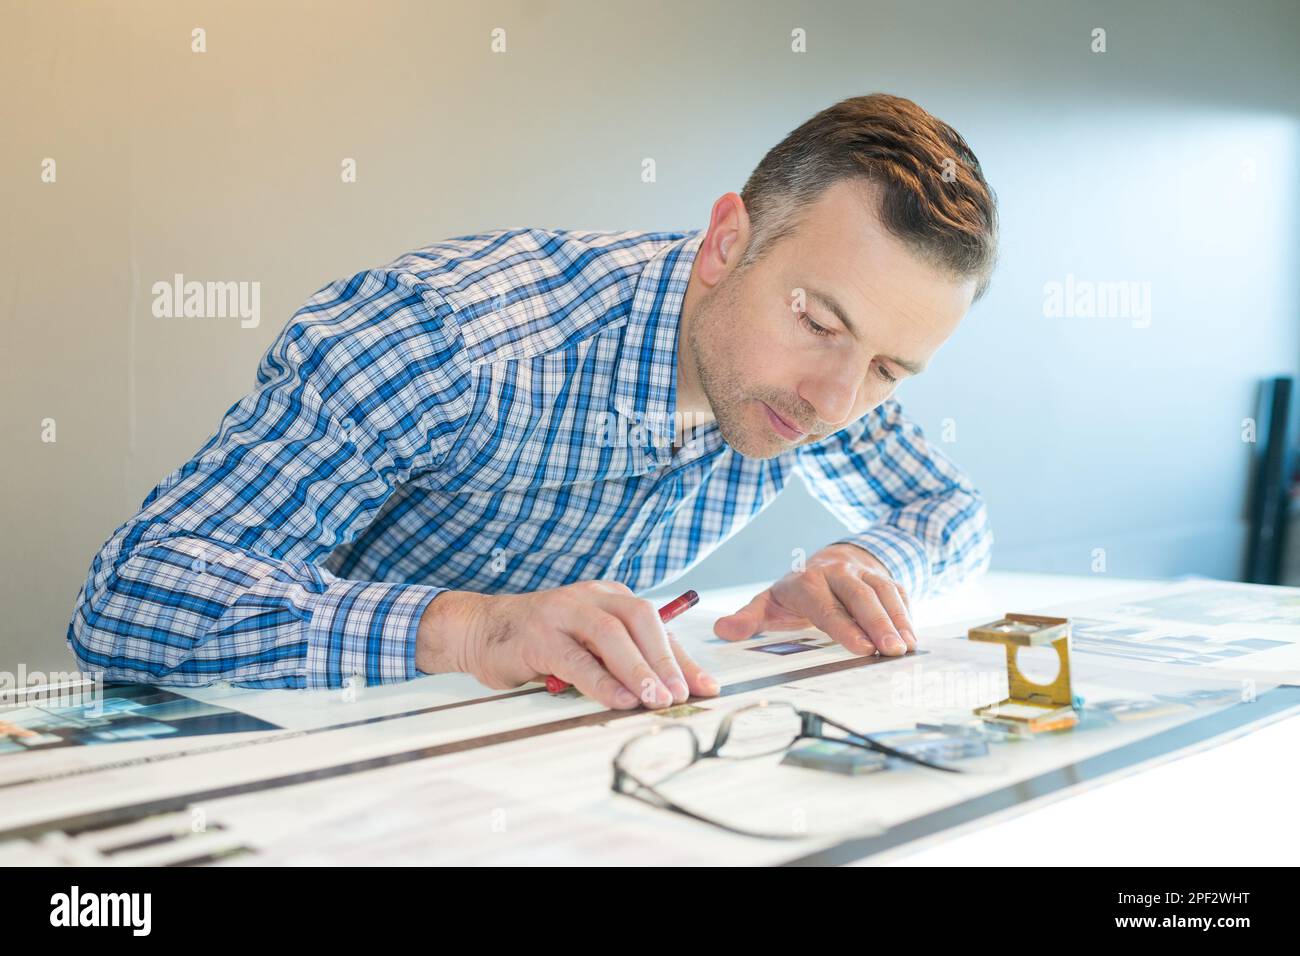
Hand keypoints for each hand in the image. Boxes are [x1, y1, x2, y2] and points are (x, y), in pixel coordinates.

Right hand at [415, 580, 719, 709]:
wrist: (481, 630)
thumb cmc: (543, 641)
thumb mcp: (588, 643)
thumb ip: (623, 657)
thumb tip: (672, 689)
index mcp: (609, 596)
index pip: (656, 625)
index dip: (683, 658)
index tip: (707, 687)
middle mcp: (589, 597)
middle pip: (640, 619)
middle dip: (665, 658)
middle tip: (682, 693)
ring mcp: (562, 613)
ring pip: (610, 635)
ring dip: (638, 668)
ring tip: (656, 698)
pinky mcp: (538, 636)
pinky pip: (576, 659)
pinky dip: (601, 681)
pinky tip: (619, 699)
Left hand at [713, 544, 915, 655]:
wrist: (829, 562)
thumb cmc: (796, 592)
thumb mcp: (768, 603)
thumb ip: (748, 618)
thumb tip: (722, 631)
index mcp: (807, 581)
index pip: (827, 606)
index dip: (844, 626)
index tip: (861, 648)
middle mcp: (838, 573)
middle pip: (861, 596)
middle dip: (878, 623)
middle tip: (892, 650)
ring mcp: (864, 573)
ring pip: (884, 592)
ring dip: (898, 620)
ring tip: (907, 647)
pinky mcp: (885, 578)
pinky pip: (900, 593)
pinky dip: (909, 614)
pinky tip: (914, 638)